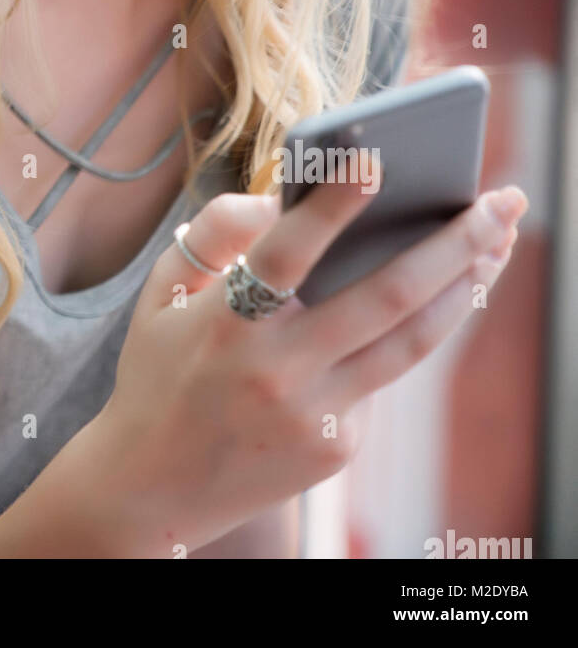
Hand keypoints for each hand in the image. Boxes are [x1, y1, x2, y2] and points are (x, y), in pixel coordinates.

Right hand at [94, 172, 526, 554]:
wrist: (150, 488)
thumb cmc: (158, 372)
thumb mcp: (160, 293)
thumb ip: (215, 233)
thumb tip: (278, 197)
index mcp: (223, 323)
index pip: (285, 253)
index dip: (330, 205)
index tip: (373, 159)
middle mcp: (275, 371)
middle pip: (382, 297)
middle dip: (453, 244)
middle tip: (499, 202)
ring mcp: (312, 416)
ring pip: (408, 342)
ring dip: (463, 290)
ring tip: (498, 246)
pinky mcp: (334, 449)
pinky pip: (378, 378)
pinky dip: (401, 335)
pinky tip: (431, 301)